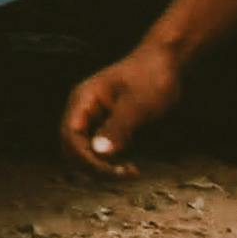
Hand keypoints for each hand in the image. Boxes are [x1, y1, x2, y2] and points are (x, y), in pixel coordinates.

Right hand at [58, 43, 178, 176]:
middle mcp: (84, 111)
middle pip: (73, 148)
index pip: (70, 135)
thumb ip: (118, 128)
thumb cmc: (151, 77)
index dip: (85, 157)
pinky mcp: (108, 127)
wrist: (166, 63)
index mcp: (83, 101)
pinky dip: (111, 162)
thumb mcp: (137, 104)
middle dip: (93, 166)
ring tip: (129, 171)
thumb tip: (99, 152)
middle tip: (121, 174)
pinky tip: (130, 167)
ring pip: (86, 152)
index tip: (110, 170)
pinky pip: (101, 150)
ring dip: (102, 167)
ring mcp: (95, 119)